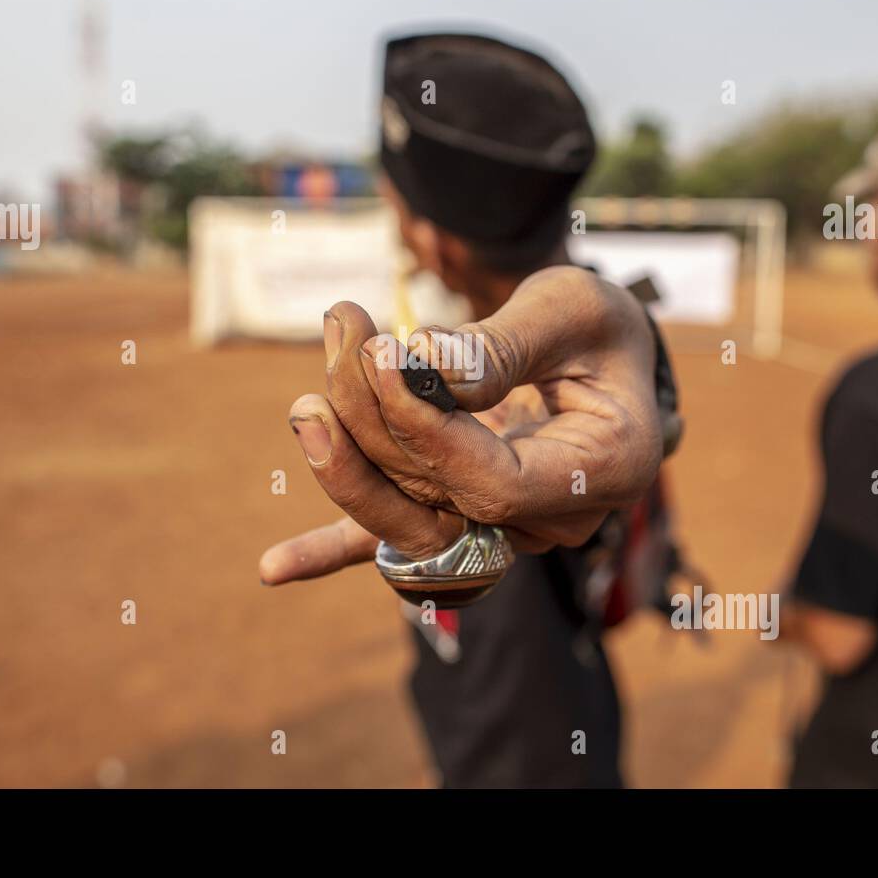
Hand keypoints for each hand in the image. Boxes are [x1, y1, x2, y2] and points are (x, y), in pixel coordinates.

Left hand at [259, 266, 662, 584]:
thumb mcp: (570, 309)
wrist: (602, 360)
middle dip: (374, 416)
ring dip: (346, 460)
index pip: (494, 483)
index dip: (427, 431)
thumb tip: (422, 363)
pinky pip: (395, 536)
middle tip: (343, 330)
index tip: (382, 356)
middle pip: (438, 494)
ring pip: (406, 511)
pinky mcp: (459, 514)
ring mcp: (502, 526)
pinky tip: (275, 567)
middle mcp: (550, 518)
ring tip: (305, 406)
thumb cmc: (597, 326)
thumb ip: (504, 343)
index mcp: (601, 472)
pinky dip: (330, 549)